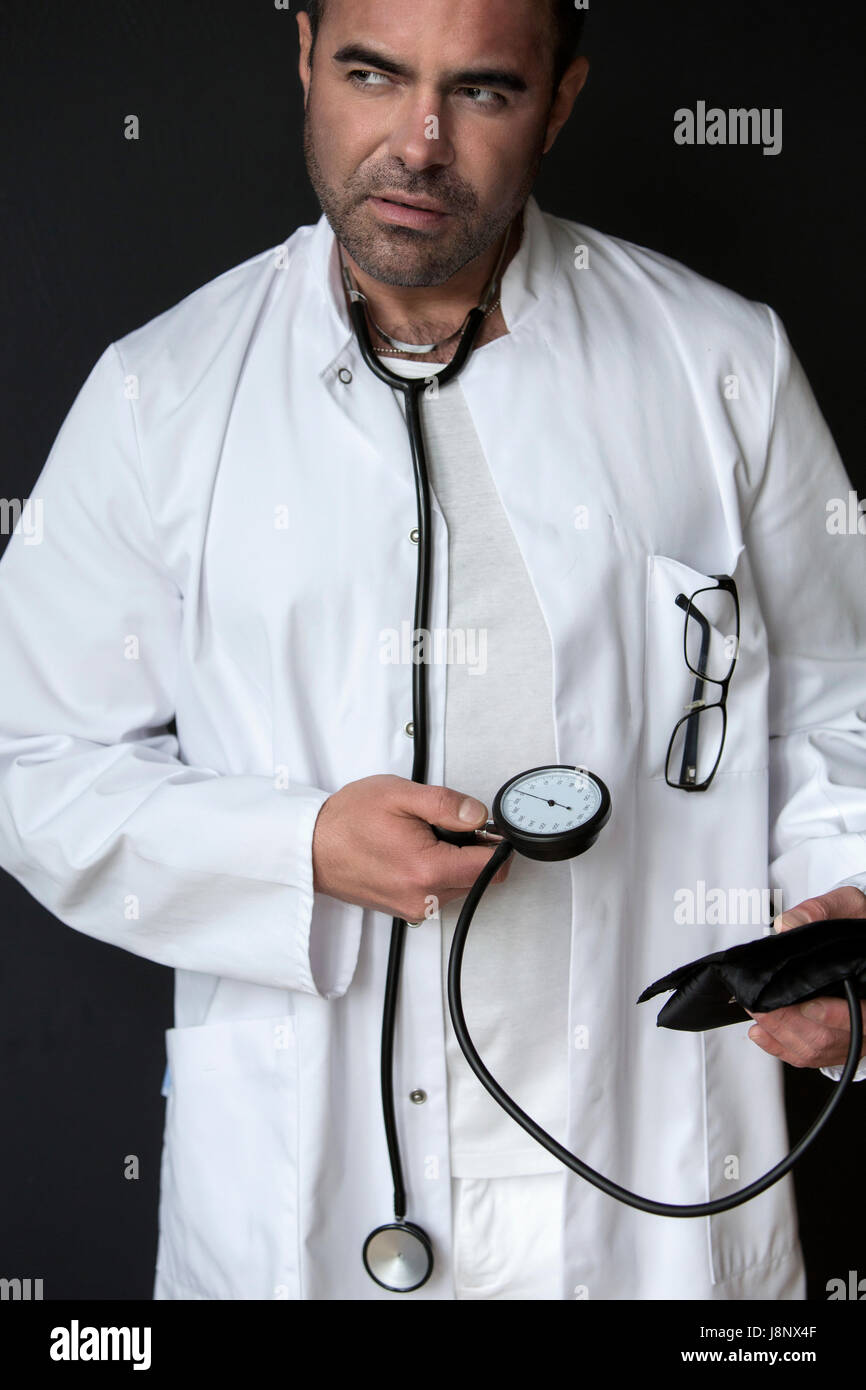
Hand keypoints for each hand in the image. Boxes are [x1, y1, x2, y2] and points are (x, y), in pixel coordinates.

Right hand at [312, 774, 510, 923]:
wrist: (310, 847)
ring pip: (461, 885)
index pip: (491, 867)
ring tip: (420, 838)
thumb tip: (479, 814)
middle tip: (442, 825)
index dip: (497, 842)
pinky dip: (436, 872)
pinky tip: (412, 852)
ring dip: (453, 861)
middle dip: (472, 849)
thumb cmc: (346, 822)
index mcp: (427, 870)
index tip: (489, 827)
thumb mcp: (400, 794)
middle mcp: (424, 898)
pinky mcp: (406, 910)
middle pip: (479, 877)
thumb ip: (447, 804)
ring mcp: (415, 908)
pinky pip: (440, 892)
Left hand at [746, 886, 865, 1067]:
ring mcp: (856, 1031)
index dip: (838, 1015)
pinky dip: (782, 1047)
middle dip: (792, 1023)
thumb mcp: (845, 905)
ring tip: (757, 1013)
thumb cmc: (857, 921)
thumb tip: (787, 925)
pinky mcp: (838, 1040)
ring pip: (820, 1049)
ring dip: (782, 1035)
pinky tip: (762, 1033)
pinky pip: (813, 1055)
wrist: (860, 930)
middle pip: (834, 1036)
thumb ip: (818, 913)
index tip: (809, 1006)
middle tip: (761, 1005)